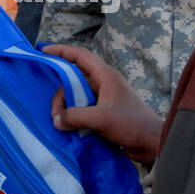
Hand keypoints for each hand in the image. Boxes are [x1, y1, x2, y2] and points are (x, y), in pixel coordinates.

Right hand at [43, 43, 163, 164]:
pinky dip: (74, 115)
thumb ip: (76, 116)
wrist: (151, 142)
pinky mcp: (104, 111)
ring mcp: (104, 98)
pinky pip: (82, 108)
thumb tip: (56, 119)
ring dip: (67, 108)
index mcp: (105, 76)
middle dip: (61, 95)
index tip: (43, 51)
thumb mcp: (101, 118)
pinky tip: (69, 127)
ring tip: (63, 125)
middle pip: (73, 80)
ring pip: (77, 96)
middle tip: (56, 115)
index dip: (61, 51)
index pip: (80, 56)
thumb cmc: (132, 124)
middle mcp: (104, 83)